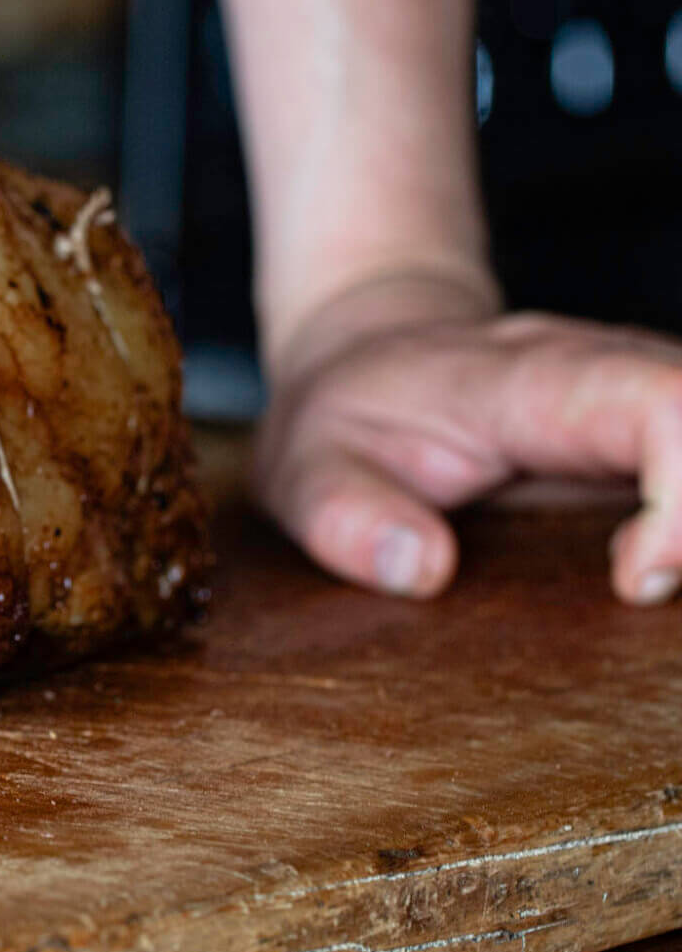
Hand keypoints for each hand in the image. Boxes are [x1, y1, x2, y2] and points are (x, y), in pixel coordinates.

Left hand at [256, 273, 681, 604]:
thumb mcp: (305, 468)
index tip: (638, 580)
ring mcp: (639, 391)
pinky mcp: (650, 423)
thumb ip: (344, 518)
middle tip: (650, 597)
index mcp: (529, 378)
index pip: (658, 404)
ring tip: (656, 582)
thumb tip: (420, 569)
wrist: (367, 354)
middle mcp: (608, 369)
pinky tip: (662, 567)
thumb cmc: (345, 416)